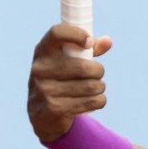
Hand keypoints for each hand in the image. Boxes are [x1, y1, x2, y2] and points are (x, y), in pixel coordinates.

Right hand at [28, 24, 114, 141]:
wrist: (42, 115)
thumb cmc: (60, 80)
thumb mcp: (68, 61)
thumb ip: (89, 50)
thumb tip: (108, 41)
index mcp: (42, 51)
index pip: (57, 33)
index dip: (77, 34)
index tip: (88, 42)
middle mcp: (39, 69)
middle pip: (84, 67)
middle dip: (98, 71)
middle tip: (97, 74)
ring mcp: (44, 89)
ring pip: (92, 86)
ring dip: (100, 87)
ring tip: (94, 88)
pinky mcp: (53, 108)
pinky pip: (93, 101)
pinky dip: (99, 101)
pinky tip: (91, 101)